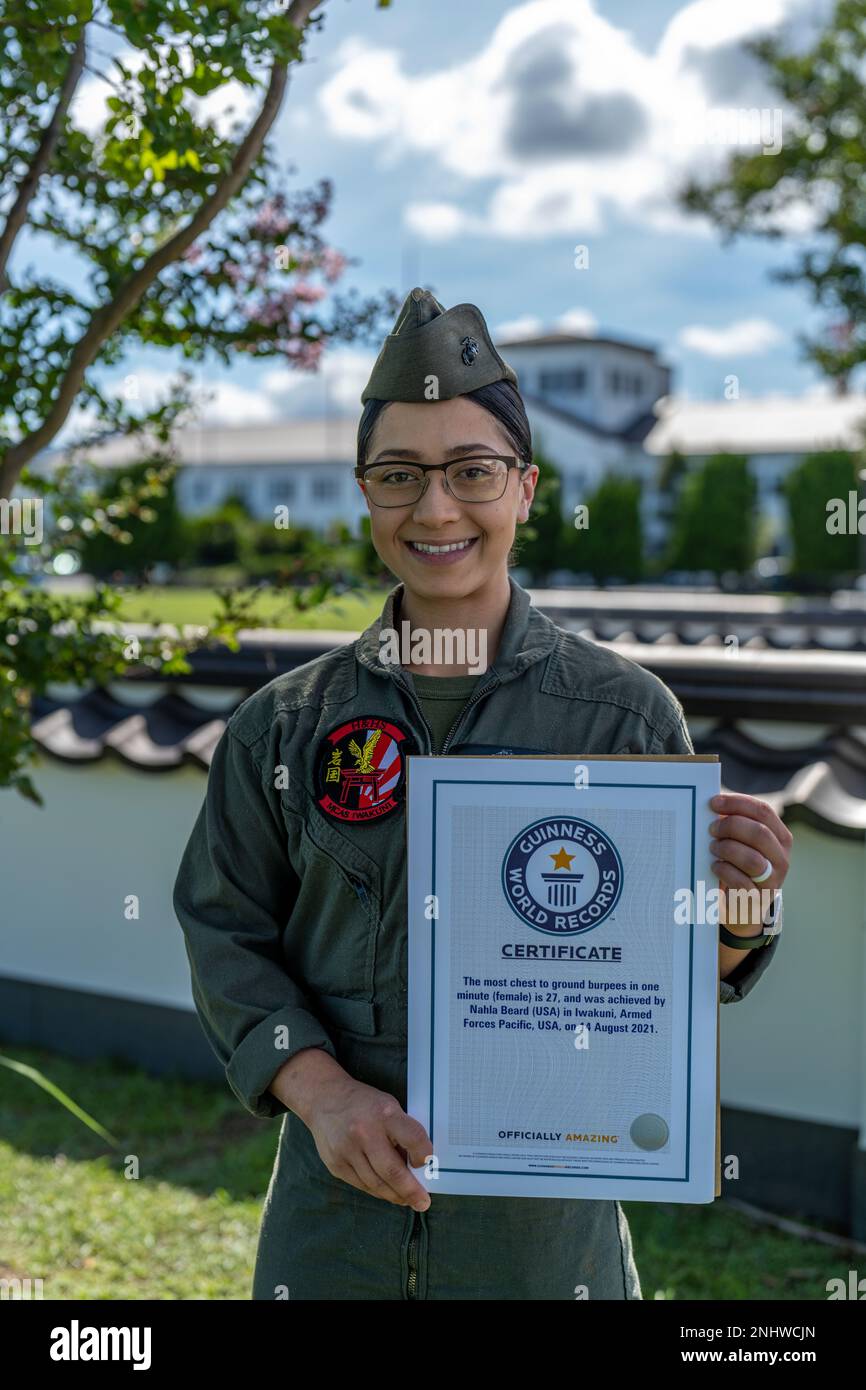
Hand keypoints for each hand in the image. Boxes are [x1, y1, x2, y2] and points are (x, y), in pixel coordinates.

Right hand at [305, 1071, 432, 1210]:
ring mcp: (347, 1150)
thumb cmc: (364, 1104)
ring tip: (406, 1200)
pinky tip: (386, 1192)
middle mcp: (365, 1132)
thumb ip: (401, 1131)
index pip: (413, 1138)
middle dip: (411, 1191)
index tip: (426, 1163)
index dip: (424, 1155)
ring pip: (376, 1184)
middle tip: (422, 1203)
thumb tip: (416, 1165)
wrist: (323, 1098)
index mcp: (384, 1113)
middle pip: (392, 1171)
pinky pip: (361, 1185)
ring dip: (394, 1196)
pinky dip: (377, 1191)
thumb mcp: (388, 1106)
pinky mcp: (335, 1164)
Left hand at [708, 791, 791, 928]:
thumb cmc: (739, 865)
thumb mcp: (742, 842)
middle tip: (711, 829)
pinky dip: (724, 870)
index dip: (738, 804)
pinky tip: (715, 866)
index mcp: (780, 837)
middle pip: (760, 833)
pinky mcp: (758, 899)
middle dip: (731, 826)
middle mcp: (781, 858)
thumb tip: (714, 806)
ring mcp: (773, 880)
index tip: (713, 803)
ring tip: (713, 848)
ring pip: (753, 859)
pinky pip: (741, 882)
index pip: (763, 812)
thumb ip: (734, 824)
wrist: (742, 905)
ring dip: (727, 849)